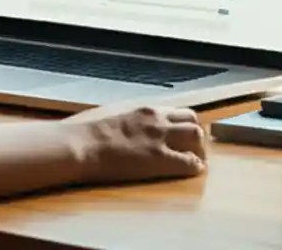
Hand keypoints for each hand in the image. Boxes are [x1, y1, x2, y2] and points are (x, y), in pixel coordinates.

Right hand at [66, 105, 206, 183]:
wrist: (82, 145)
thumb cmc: (89, 135)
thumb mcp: (116, 120)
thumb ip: (133, 123)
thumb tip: (134, 131)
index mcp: (146, 110)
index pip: (180, 112)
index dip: (187, 126)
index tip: (185, 138)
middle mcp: (158, 120)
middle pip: (193, 122)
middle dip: (197, 137)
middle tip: (194, 152)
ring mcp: (160, 138)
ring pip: (197, 136)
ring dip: (199, 150)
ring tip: (194, 162)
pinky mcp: (160, 159)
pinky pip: (190, 162)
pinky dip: (194, 167)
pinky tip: (189, 172)